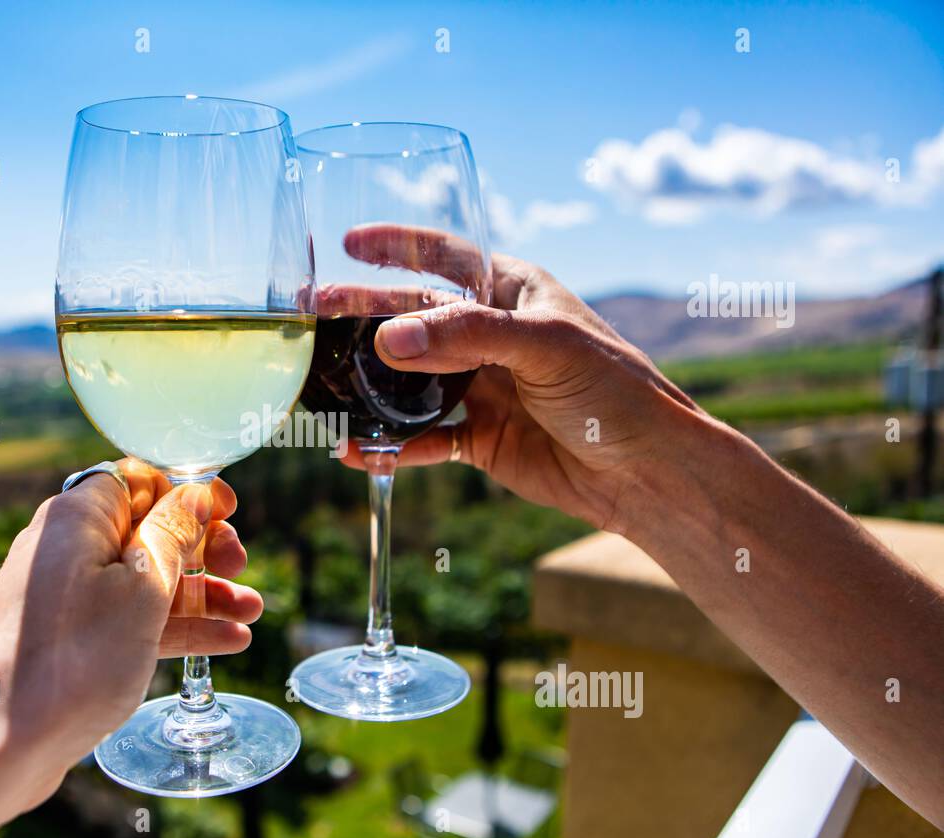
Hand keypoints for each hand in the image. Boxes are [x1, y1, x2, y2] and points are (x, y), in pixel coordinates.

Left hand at [0, 459, 260, 810]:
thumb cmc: (71, 660)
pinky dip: (176, 626)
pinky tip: (225, 642)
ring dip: (203, 592)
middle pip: (148, 529)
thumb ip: (173, 535)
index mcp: (78, 518)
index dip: (188, 489)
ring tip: (251, 612)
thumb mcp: (142, 589)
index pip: (140, 478)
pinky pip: (131, 620)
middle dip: (203, 547)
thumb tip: (193, 494)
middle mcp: (68, 549)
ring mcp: (68, 598)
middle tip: (239, 565)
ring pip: (147, 580)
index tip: (228, 509)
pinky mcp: (71, 641)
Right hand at [337, 223, 705, 533]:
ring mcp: (482, 387)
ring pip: (410, 381)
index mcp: (514, 292)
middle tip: (312, 313)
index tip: (349, 243)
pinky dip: (390, 446)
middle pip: (413, 319)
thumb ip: (466, 337)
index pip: (445, 256)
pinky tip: (356, 452)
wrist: (645, 473)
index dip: (397, 246)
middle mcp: (491, 335)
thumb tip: (388, 338)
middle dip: (363, 315)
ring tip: (320, 384)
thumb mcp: (545, 347)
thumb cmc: (614, 391)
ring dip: (368, 385)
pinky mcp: (480, 438)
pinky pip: (423, 439)